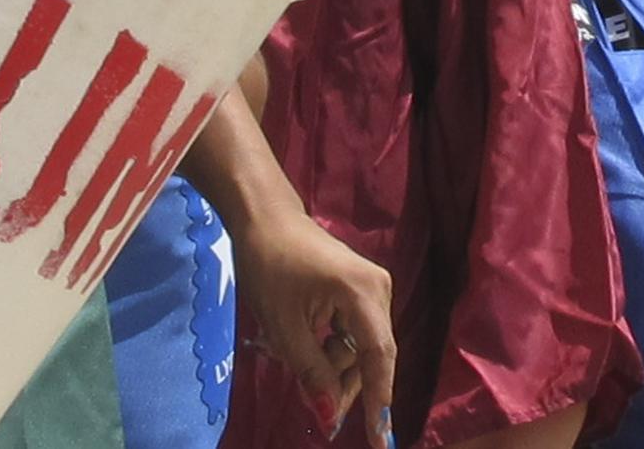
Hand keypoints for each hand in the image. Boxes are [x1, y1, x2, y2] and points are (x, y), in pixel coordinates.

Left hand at [240, 208, 396, 446]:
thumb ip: (311, 372)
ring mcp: (371, 288)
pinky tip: (302, 348)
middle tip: (316, 412)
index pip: (378, 358)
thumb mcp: (283, 325)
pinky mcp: (359, 289)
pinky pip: (351, 331)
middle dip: (341, 384)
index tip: (379, 440)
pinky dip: (329, 346)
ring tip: (289, 360)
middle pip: (368, 356)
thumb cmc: (268, 263)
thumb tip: (329, 415)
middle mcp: (378, 290)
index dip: (379, 401)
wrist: (263, 216)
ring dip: (329, 364)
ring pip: (357, 346)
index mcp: (363, 293)